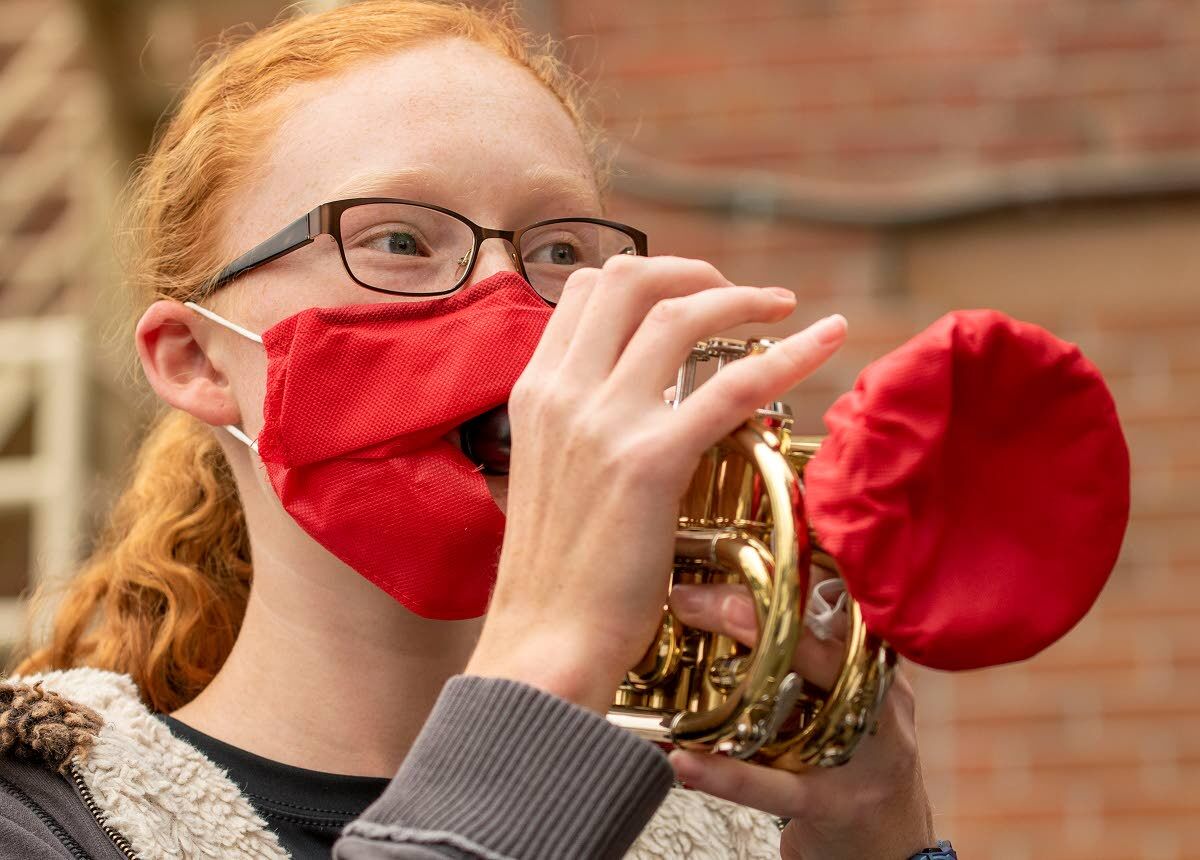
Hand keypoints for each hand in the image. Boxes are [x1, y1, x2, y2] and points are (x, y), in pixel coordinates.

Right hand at [466, 255, 847, 713]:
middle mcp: (562, 393)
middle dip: (694, 269)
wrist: (544, 647)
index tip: (691, 297)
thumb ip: (581, 430)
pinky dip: (788, 353)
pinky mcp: (650, 461)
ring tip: (785, 307)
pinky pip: (732, 385)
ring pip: (680, 314)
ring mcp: (603, 422)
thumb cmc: (555, 579)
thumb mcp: (551, 480)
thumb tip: (631, 408)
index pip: (588, 290)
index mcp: (534, 393)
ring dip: (742, 296)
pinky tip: (826, 338)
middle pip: (630, 278)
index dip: (648, 278)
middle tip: (739, 294)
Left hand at [667, 583, 935, 859]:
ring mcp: (862, 754)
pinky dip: (727, 775)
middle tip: (692, 596)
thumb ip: (809, 639)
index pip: (841, 600)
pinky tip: (683, 761)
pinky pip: (779, 788)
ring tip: (694, 660)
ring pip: (808, 711)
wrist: (891, 844)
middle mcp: (878, 699)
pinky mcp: (837, 804)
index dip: (792, 569)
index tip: (737, 540)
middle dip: (758, 616)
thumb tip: (739, 580)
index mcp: (875, 660)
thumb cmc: (852, 752)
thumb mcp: (845, 687)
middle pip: (824, 646)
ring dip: (744, 685)